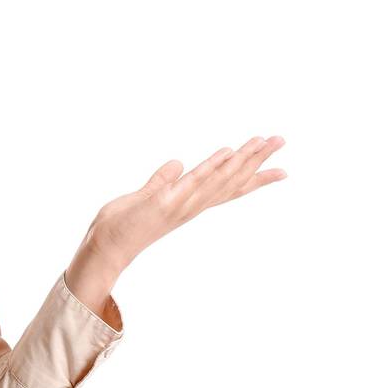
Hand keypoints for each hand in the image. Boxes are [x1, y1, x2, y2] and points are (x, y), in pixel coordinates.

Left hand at [85, 135, 287, 273]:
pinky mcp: (164, 204)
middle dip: (257, 161)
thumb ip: (162, 181)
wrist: (104, 247)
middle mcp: (192, 206)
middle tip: (281, 140)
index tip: (283, 169)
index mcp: (190, 204)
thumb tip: (176, 164)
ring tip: (262, 141)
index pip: (229, 189)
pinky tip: (225, 153)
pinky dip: (209, 168)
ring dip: (241, 160)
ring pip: (218, 180)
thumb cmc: (123, 225)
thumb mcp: (146, 197)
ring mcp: (180, 206)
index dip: (254, 178)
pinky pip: (192, 183)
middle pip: (232, 181)